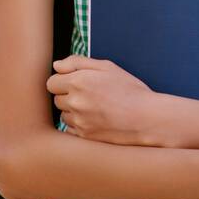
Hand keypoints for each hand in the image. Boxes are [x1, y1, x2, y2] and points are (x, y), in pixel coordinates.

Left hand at [46, 56, 163, 146]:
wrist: (147, 118)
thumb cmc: (130, 90)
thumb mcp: (108, 67)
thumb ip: (78, 62)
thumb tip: (56, 66)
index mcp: (78, 81)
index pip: (51, 82)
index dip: (64, 81)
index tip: (77, 82)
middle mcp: (75, 101)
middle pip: (56, 99)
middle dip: (68, 96)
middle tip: (90, 95)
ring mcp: (79, 121)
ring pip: (64, 115)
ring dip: (73, 112)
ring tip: (96, 109)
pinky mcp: (84, 136)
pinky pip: (71, 129)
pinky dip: (79, 125)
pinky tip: (96, 120)